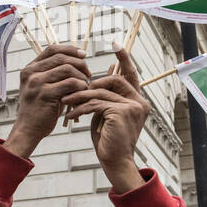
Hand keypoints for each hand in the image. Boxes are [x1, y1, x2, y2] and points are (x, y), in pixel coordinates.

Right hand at [4, 45, 90, 158]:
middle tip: (88, 74)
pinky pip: (70, 83)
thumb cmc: (39, 109)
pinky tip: (82, 92)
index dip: (70, 49)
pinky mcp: (45, 94)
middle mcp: (31, 73)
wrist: (28, 129)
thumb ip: (53, 73)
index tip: (83, 55)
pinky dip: (80, 86)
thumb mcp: (42, 87)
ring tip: (85, 85)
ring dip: (81, 76)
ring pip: (67, 69)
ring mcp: (37, 83)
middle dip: (79, 63)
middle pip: (61, 57)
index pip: (52, 49)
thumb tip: (76, 60)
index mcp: (29, 68)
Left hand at [61, 45, 149, 192]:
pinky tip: (71, 114)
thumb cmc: (109, 140)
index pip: (131, 74)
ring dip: (80, 97)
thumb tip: (106, 74)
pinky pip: (96, 104)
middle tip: (73, 90)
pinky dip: (81, 108)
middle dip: (91, 83)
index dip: (124, 58)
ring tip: (66, 102)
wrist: (116, 162)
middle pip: (114, 79)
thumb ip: (108, 95)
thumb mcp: (107, 114)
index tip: (116, 44)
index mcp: (138, 100)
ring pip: (101, 92)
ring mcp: (132, 107)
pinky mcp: (121, 113)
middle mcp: (139, 102)